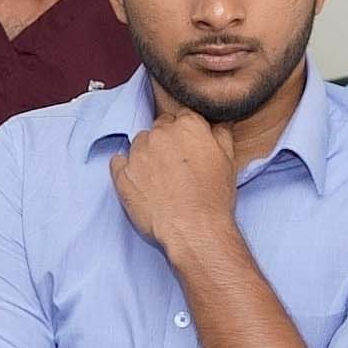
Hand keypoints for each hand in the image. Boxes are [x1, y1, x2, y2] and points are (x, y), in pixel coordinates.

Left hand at [106, 108, 243, 256]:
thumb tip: (217, 124)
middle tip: (176, 167)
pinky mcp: (122, 174)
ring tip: (160, 180)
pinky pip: (118, 162)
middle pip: (159, 128)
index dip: (186, 134)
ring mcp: (138, 153)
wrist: (194, 230)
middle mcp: (160, 133)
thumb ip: (221, 134)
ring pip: (139, 143)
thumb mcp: (228, 161)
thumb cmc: (213, 199)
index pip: (182, 117)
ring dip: (147, 155)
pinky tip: (140, 183)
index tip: (187, 150)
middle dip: (166, 143)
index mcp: (188, 125)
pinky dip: (126, 169)